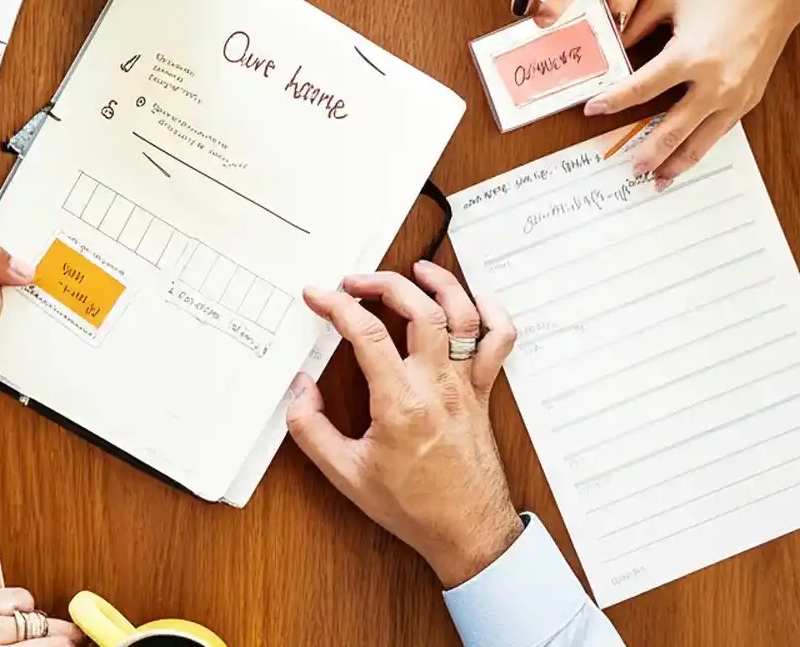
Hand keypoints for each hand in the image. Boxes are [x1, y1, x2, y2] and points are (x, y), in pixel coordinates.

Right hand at [287, 262, 522, 587]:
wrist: (466, 530)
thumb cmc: (412, 506)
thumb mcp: (345, 474)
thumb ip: (311, 429)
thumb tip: (300, 388)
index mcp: (400, 403)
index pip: (368, 334)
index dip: (337, 306)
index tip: (318, 296)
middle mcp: (438, 386)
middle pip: (419, 310)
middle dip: (383, 283)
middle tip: (355, 281)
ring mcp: (466, 385)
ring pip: (463, 315)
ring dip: (439, 284)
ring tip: (414, 271)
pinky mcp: (483, 391)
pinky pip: (499, 340)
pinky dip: (491, 310)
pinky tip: (471, 297)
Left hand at [582, 0, 799, 188]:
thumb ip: (635, 24)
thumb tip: (612, 50)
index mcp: (690, 55)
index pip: (640, 90)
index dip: (612, 102)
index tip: (592, 110)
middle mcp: (715, 83)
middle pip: (671, 130)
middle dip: (648, 153)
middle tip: (629, 169)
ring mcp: (735, 95)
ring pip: (700, 142)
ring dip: (677, 164)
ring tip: (657, 181)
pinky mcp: (749, 98)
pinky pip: (719, 132)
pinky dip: (700, 148)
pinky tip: (686, 158)